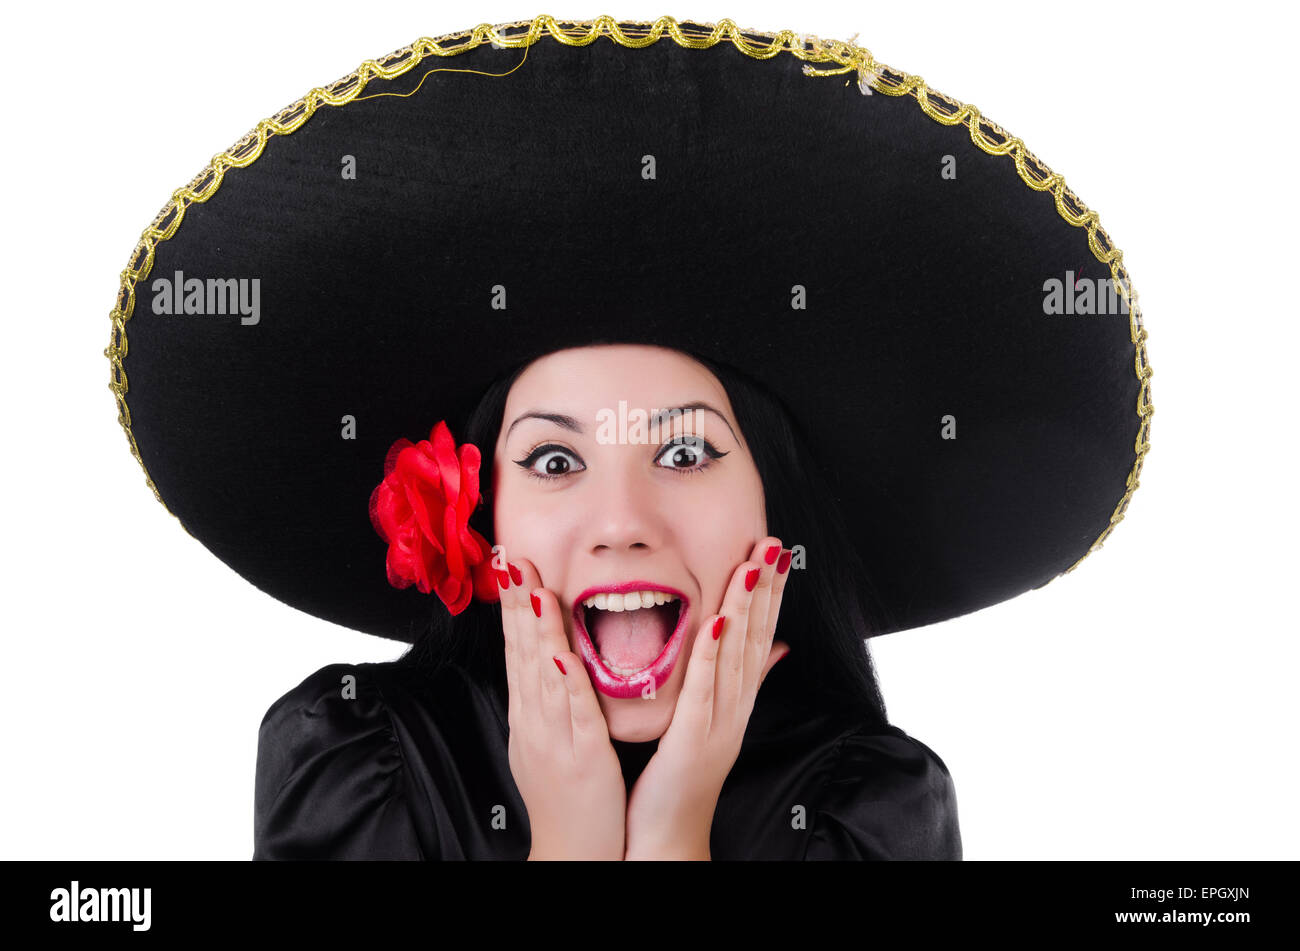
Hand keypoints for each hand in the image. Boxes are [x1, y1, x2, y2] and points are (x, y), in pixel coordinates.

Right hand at [498, 555, 626, 859]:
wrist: (570, 851)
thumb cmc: (567, 796)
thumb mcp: (548, 740)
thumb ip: (549, 699)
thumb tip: (547, 660)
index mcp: (529, 714)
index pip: (517, 649)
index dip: (510, 606)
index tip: (507, 566)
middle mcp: (534, 720)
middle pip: (522, 652)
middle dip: (516, 602)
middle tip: (510, 557)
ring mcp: (554, 737)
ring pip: (544, 674)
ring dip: (538, 629)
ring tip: (532, 587)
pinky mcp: (582, 757)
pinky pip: (576, 714)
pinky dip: (567, 683)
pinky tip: (562, 656)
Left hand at [624, 536, 791, 859]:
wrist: (670, 834)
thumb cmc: (683, 778)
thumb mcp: (715, 720)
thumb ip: (743, 681)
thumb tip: (778, 648)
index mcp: (736, 700)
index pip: (759, 634)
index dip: (771, 592)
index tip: (777, 552)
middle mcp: (734, 707)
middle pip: (755, 637)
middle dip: (766, 587)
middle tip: (773, 542)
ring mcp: (718, 721)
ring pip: (735, 654)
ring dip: (745, 607)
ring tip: (752, 565)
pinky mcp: (692, 737)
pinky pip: (704, 688)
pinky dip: (711, 653)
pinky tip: (716, 620)